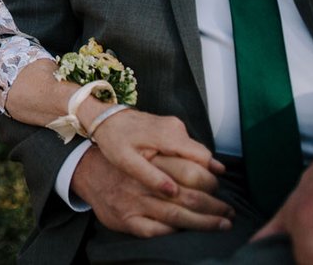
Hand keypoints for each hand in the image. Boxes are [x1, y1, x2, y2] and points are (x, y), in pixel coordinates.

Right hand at [71, 147, 233, 237]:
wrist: (88, 171)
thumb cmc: (126, 159)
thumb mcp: (148, 148)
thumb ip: (176, 155)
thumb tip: (214, 166)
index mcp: (150, 160)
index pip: (190, 172)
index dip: (211, 181)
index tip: (220, 186)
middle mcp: (143, 181)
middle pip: (188, 196)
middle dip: (214, 206)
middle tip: (229, 211)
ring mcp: (134, 202)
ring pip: (177, 216)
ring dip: (205, 223)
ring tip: (222, 224)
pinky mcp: (127, 220)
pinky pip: (157, 231)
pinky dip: (176, 231)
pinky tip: (190, 231)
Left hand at [89, 106, 223, 198]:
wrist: (104, 117)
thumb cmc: (113, 139)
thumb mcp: (126, 162)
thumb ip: (150, 176)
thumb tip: (174, 193)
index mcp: (169, 136)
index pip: (204, 158)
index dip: (209, 177)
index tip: (208, 194)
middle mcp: (176, 128)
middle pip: (203, 156)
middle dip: (204, 175)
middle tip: (199, 195)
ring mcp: (174, 125)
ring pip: (195, 152)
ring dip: (194, 168)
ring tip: (186, 187)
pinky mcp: (170, 127)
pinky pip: (186, 147)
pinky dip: (186, 160)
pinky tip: (175, 173)